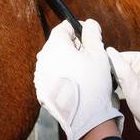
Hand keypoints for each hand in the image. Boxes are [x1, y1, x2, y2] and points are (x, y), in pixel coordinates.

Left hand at [34, 18, 123, 139]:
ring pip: (55, 60)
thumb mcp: (98, 54)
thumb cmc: (93, 83)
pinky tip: (77, 82)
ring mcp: (40, 76)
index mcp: (55, 46)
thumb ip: (93, 34)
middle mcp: (43, 59)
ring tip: (85, 70)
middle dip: (73, 46)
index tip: (89, 34)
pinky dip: (63, 75)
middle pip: (58, 44)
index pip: (63, 28)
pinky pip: (52, 76)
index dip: (78, 29)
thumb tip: (90, 24)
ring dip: (68, 61)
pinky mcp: (42, 90)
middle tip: (90, 54)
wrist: (86, 116)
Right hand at [106, 48, 139, 139]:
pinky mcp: (136, 84)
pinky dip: (114, 89)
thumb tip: (109, 52)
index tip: (108, 85)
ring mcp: (139, 73)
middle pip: (115, 65)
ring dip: (111, 84)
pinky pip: (118, 82)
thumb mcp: (137, 92)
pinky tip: (116, 98)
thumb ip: (123, 72)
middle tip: (112, 92)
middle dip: (110, 78)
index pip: (116, 57)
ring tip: (114, 96)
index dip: (108, 71)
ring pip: (115, 74)